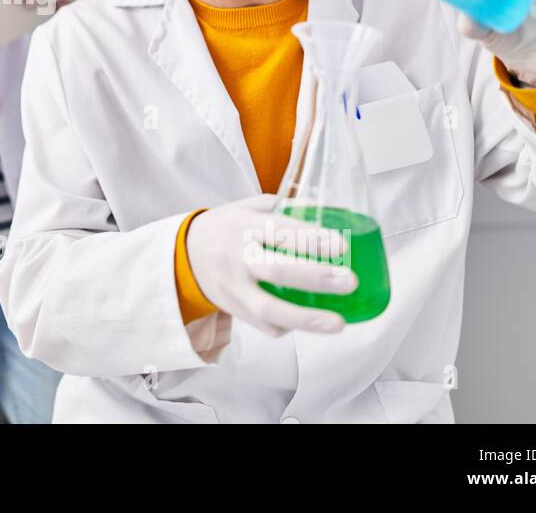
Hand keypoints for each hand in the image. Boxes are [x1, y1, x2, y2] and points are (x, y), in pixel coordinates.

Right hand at [184, 196, 356, 336]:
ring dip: (306, 319)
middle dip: (316, 277)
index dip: (310, 239)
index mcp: (242, 225)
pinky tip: (308, 321)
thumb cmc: (228, 228)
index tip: (341, 245)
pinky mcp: (233, 310)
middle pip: (275, 270)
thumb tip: (327, 208)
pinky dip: (290, 326)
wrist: (185, 254)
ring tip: (338, 323)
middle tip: (350, 281)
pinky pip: (264, 326)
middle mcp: (235, 256)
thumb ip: (284, 209)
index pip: (277, 230)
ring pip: (268, 309)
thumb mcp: (248, 208)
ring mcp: (232, 287)